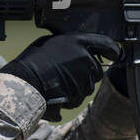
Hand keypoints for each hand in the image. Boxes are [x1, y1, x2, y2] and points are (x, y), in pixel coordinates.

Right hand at [0, 31, 121, 108]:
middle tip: (69, 73)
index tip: (115, 54)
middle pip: (97, 70)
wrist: (24, 82)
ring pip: (88, 86)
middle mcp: (85, 59)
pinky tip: (57, 91)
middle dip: (88, 74)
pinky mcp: (79, 93)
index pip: (106, 44)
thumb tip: (79, 50)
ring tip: (59, 82)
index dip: (113, 50)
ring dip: (78, 86)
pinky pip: (79, 97)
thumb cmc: (33, 60)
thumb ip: (71, 45)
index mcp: (79, 42)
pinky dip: (71, 97)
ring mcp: (83, 77)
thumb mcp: (52, 42)